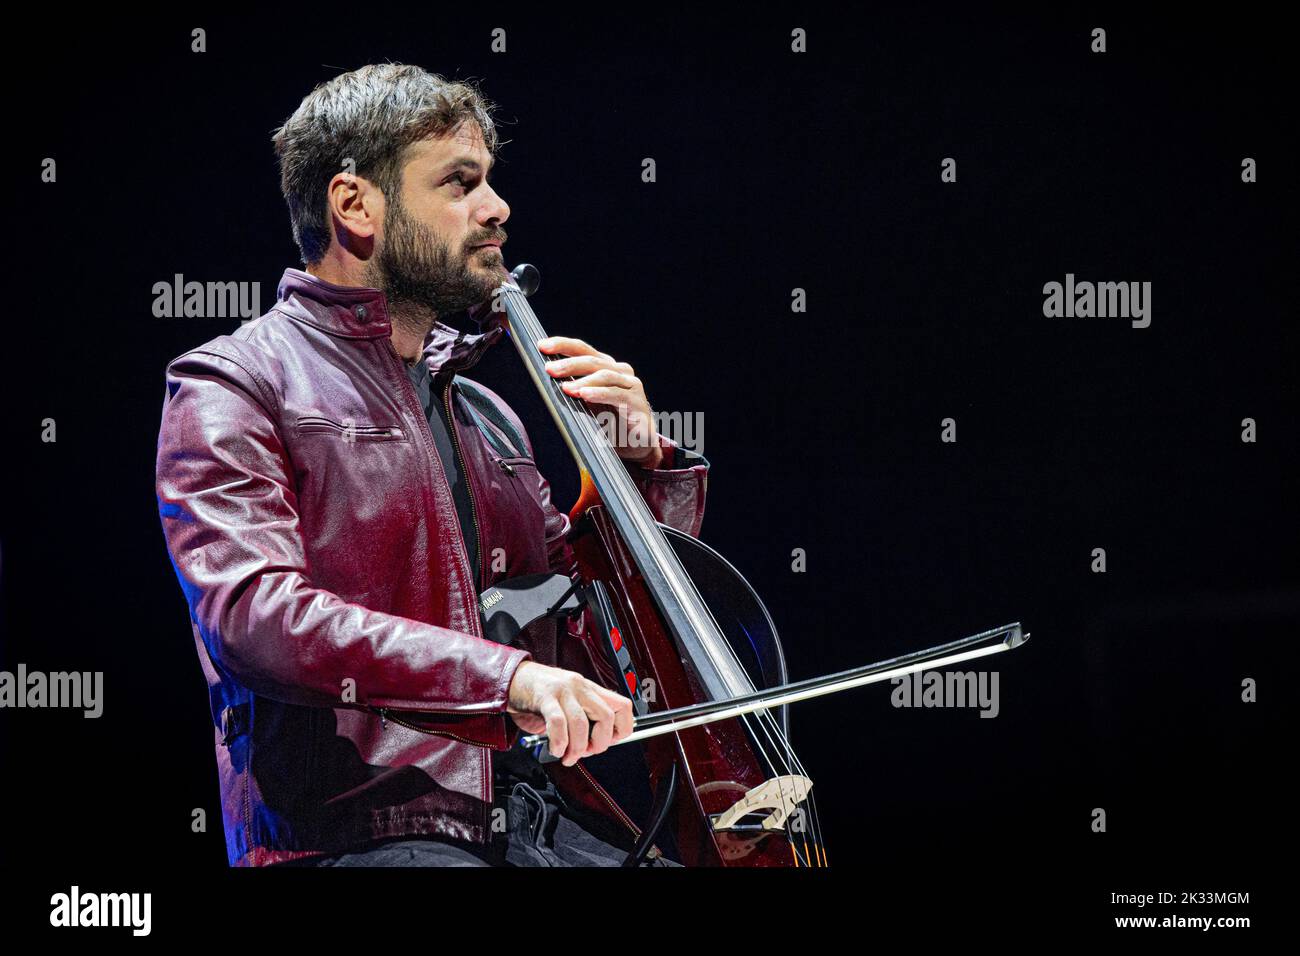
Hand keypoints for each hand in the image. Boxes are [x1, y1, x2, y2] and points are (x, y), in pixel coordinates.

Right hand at [506, 660, 634, 765]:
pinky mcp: (544, 697)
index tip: (608, 742)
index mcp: (589, 689)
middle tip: (586, 752)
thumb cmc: (539, 694)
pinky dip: (559, 742)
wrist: (512, 679)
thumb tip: (594, 745)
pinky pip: (558, 723)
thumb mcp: (568, 702)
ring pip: (581, 723)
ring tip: (567, 756)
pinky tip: (555, 749)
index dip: (621, 729)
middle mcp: (579, 687)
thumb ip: (583, 718)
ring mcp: (562, 690)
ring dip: (576, 748)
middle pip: (606, 716)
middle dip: (599, 743)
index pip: (623, 706)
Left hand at [537, 336, 662, 467]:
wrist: (637, 443)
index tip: (542, 346)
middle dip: (569, 364)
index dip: (563, 345)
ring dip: (583, 381)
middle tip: (550, 369)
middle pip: (592, 360)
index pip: (583, 349)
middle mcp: (619, 371)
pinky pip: (616, 394)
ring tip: (565, 388)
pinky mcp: (636, 401)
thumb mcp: (587, 402)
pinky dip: (599, 394)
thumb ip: (574, 389)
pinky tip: (586, 395)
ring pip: (605, 375)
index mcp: (606, 366)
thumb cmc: (610, 420)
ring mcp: (630, 384)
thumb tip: (545, 381)